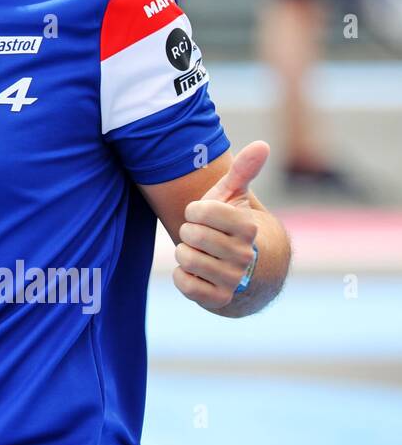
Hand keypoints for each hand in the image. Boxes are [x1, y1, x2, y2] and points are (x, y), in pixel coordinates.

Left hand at [172, 141, 268, 309]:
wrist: (245, 272)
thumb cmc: (230, 227)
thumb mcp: (234, 198)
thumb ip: (243, 171)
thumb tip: (263, 144)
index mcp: (248, 227)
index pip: (202, 210)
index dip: (195, 210)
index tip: (202, 214)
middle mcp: (246, 255)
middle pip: (192, 235)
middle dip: (189, 233)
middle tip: (200, 236)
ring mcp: (234, 280)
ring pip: (186, 258)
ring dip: (185, 254)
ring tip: (200, 253)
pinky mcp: (219, 300)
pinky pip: (184, 283)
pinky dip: (182, 277)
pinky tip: (196, 273)